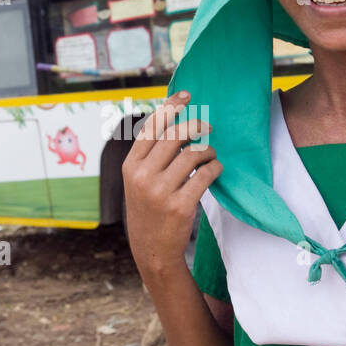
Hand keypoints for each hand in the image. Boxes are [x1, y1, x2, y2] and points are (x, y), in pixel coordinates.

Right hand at [122, 90, 220, 281]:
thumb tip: (174, 120)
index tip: (187, 94)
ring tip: (210, 156)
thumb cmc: (149, 210)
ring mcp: (160, 192)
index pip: (152, 127)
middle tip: (208, 127)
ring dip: (208, 150)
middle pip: (175, 136)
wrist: (152, 251)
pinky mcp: (180, 206)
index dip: (171, 106)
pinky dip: (215, 168)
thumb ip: (150, 155)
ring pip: (192, 154)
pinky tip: (215, 169)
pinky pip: (205, 175)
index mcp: (130, 166)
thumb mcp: (137, 181)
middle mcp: (142, 176)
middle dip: (196, 126)